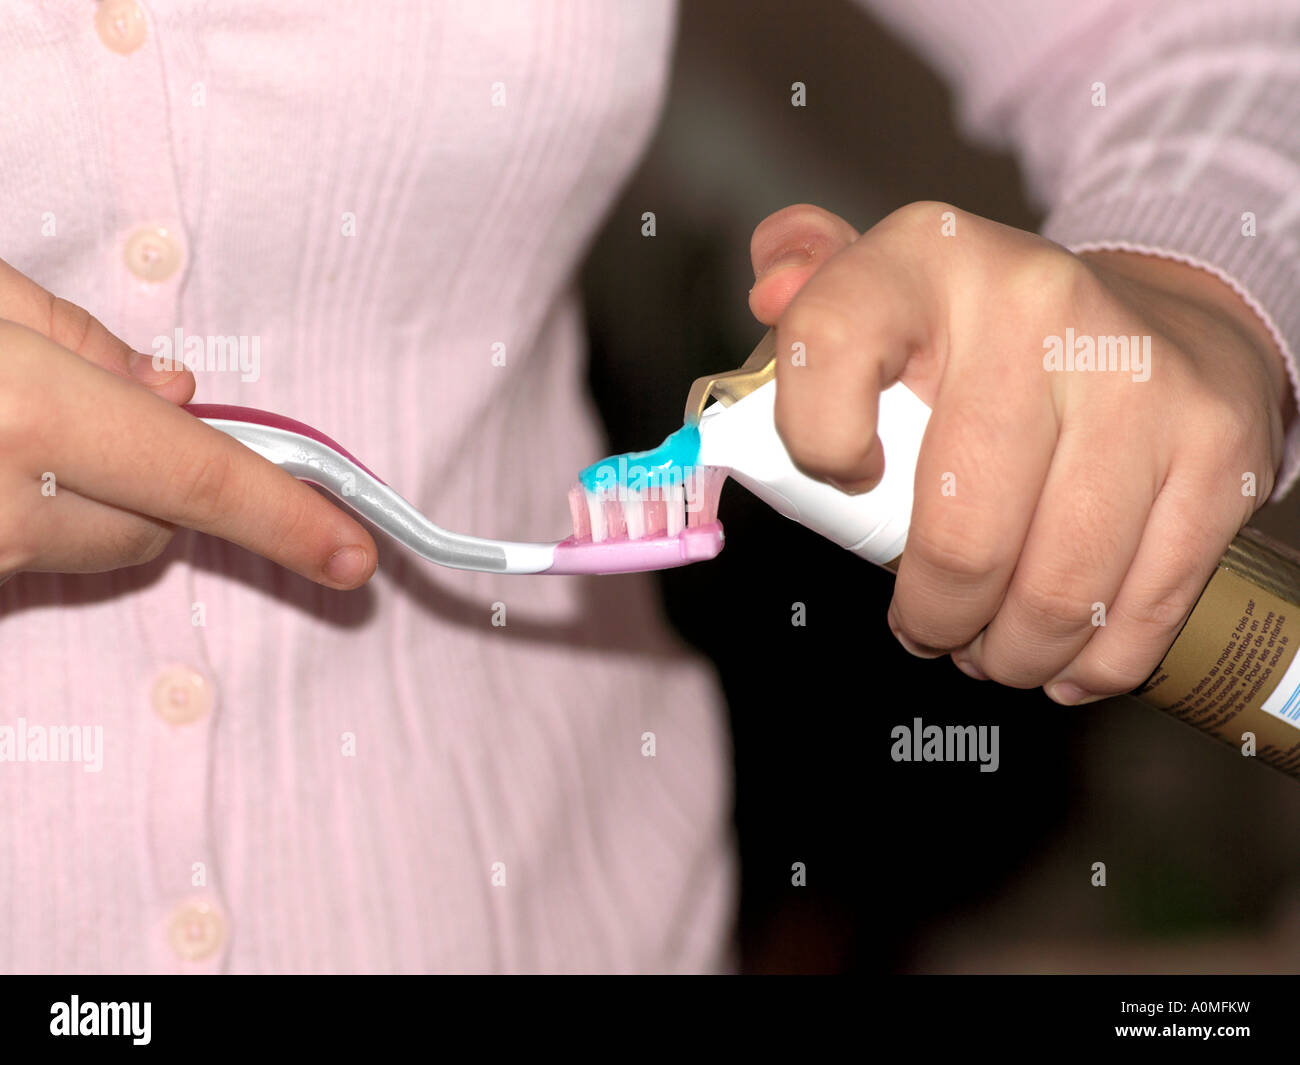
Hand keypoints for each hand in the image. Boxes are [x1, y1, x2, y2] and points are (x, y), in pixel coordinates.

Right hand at [0, 257, 376, 587]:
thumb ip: (77, 337)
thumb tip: (171, 394)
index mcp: (27, 417)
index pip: (201, 480)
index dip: (288, 518)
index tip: (354, 556)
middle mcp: (6, 513)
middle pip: (151, 528)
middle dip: (151, 478)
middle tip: (79, 407)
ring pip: (83, 546)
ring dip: (74, 495)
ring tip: (4, 422)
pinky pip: (23, 550)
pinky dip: (21, 507)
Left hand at [748, 202, 1291, 703]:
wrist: (1165, 315)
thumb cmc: (995, 332)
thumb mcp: (894, 286)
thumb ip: (810, 284)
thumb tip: (770, 294)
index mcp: (929, 261)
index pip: (832, 339)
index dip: (816, 434)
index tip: (840, 476)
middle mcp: (1038, 309)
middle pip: (960, 532)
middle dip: (933, 616)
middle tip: (927, 628)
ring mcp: (1139, 382)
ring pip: (1053, 589)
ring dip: (1011, 653)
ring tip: (992, 651)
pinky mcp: (1217, 452)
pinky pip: (1144, 605)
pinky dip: (1095, 661)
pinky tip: (1066, 659)